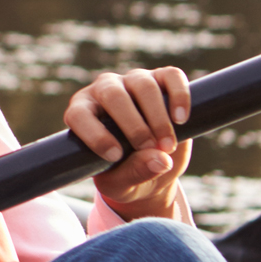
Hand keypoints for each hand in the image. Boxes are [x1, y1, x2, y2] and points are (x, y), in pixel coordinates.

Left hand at [65, 67, 191, 221]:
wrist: (154, 166)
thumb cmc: (126, 174)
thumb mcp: (123, 185)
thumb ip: (134, 173)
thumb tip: (160, 159)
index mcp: (83, 113)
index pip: (79, 115)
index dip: (95, 135)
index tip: (116, 156)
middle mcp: (105, 91)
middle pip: (113, 95)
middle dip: (133, 126)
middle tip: (150, 151)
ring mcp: (133, 81)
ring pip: (143, 85)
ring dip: (157, 118)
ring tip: (167, 146)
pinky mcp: (162, 79)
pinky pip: (171, 76)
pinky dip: (179, 95)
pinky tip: (182, 119)